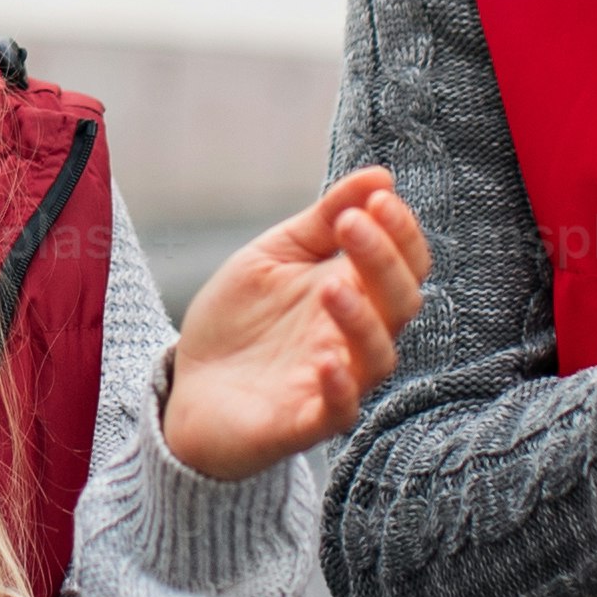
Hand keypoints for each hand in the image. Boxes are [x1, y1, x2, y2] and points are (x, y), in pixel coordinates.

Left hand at [161, 168, 432, 482]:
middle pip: (401, 303)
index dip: (403, 232)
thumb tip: (380, 176)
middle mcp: (355, 337)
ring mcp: (335, 380)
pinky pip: (341, 410)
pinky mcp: (306, 421)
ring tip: (331, 288)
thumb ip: (322, 219)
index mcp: (355, 292)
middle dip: (384, 261)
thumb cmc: (241, 320)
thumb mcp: (274, 255)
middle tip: (351, 226)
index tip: (378, 198)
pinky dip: (340, 387)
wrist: (189, 385)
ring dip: (363, 321)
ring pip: (379, 357)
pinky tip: (324, 360)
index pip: (406, 264)